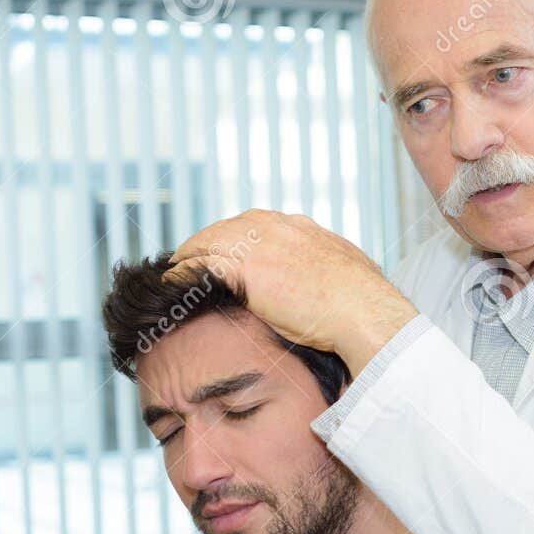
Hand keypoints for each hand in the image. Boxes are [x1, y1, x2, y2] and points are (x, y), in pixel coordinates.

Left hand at [167, 210, 418, 375]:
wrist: (359, 308)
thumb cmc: (362, 301)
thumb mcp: (349, 272)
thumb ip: (331, 270)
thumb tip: (338, 284)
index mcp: (298, 227)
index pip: (254, 226)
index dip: (235, 241)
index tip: (226, 255)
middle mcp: (274, 226)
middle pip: (224, 229)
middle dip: (206, 244)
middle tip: (189, 261)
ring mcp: (255, 243)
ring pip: (206, 242)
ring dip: (188, 256)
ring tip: (174, 271)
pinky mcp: (241, 265)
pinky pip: (198, 264)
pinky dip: (181, 272)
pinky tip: (172, 282)